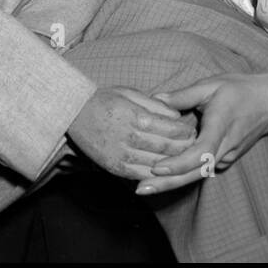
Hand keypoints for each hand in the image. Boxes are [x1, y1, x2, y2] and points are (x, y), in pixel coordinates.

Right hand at [67, 86, 196, 179]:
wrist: (73, 114)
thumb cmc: (104, 99)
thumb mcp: (129, 93)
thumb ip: (155, 104)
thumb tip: (176, 115)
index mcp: (135, 117)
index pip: (170, 129)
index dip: (186, 131)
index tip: (193, 129)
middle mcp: (129, 139)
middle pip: (167, 148)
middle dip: (184, 147)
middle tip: (194, 144)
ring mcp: (122, 156)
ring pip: (158, 164)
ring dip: (174, 162)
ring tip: (183, 156)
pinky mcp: (116, 168)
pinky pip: (142, 174)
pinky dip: (157, 173)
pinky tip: (165, 167)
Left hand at [134, 73, 267, 195]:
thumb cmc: (241, 90)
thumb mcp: (212, 84)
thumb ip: (184, 94)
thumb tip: (156, 99)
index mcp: (221, 127)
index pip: (200, 152)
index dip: (178, 163)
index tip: (157, 167)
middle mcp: (225, 147)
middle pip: (195, 172)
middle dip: (168, 183)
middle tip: (141, 189)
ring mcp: (227, 156)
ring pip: (198, 174)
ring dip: (172, 182)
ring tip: (144, 187)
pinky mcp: (225, 159)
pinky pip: (202, 169)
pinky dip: (182, 174)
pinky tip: (161, 176)